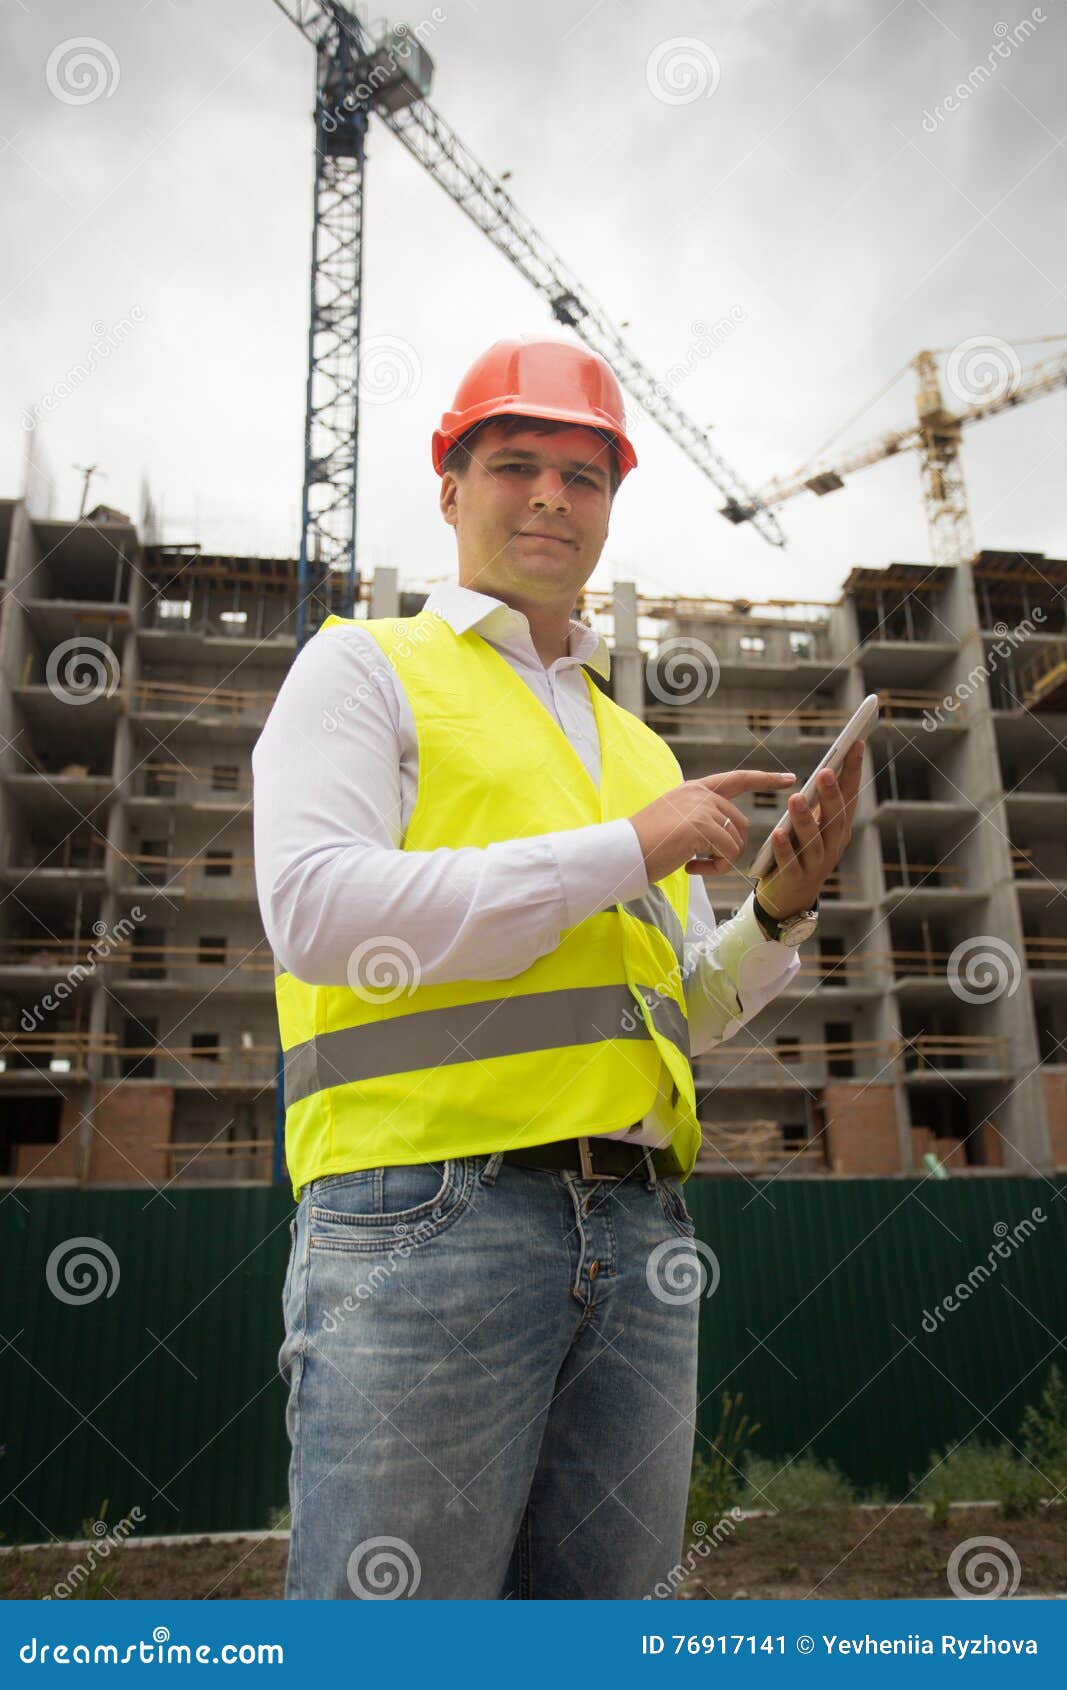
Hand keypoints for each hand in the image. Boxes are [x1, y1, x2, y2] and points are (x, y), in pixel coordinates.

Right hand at [629, 768, 798, 883]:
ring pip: (735, 840)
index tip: (789, 779)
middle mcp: (699, 794)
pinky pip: (726, 854)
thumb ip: (698, 817)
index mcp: (694, 789)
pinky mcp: (700, 827)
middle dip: (731, 848)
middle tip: (706, 863)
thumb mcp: (674, 820)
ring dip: (720, 860)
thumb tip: (725, 831)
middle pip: (740, 822)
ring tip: (694, 865)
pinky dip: (714, 869)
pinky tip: (691, 869)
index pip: (737, 779)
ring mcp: (700, 808)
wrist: (622, 851)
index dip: (765, 779)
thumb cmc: (645, 843)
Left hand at [756, 740, 864, 918]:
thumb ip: (820, 804)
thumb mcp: (814, 827)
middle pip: (835, 819)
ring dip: (806, 819)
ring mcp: (816, 864)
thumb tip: (829, 767)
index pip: (850, 796)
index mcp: (839, 828)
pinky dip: (785, 848)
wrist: (790, 898)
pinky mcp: (796, 879)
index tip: (856, 743)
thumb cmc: (801, 853)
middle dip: (831, 795)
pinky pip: (790, 863)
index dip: (853, 771)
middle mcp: (833, 845)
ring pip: (814, 841)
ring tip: (795, 798)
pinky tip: (777, 834)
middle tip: (824, 771)